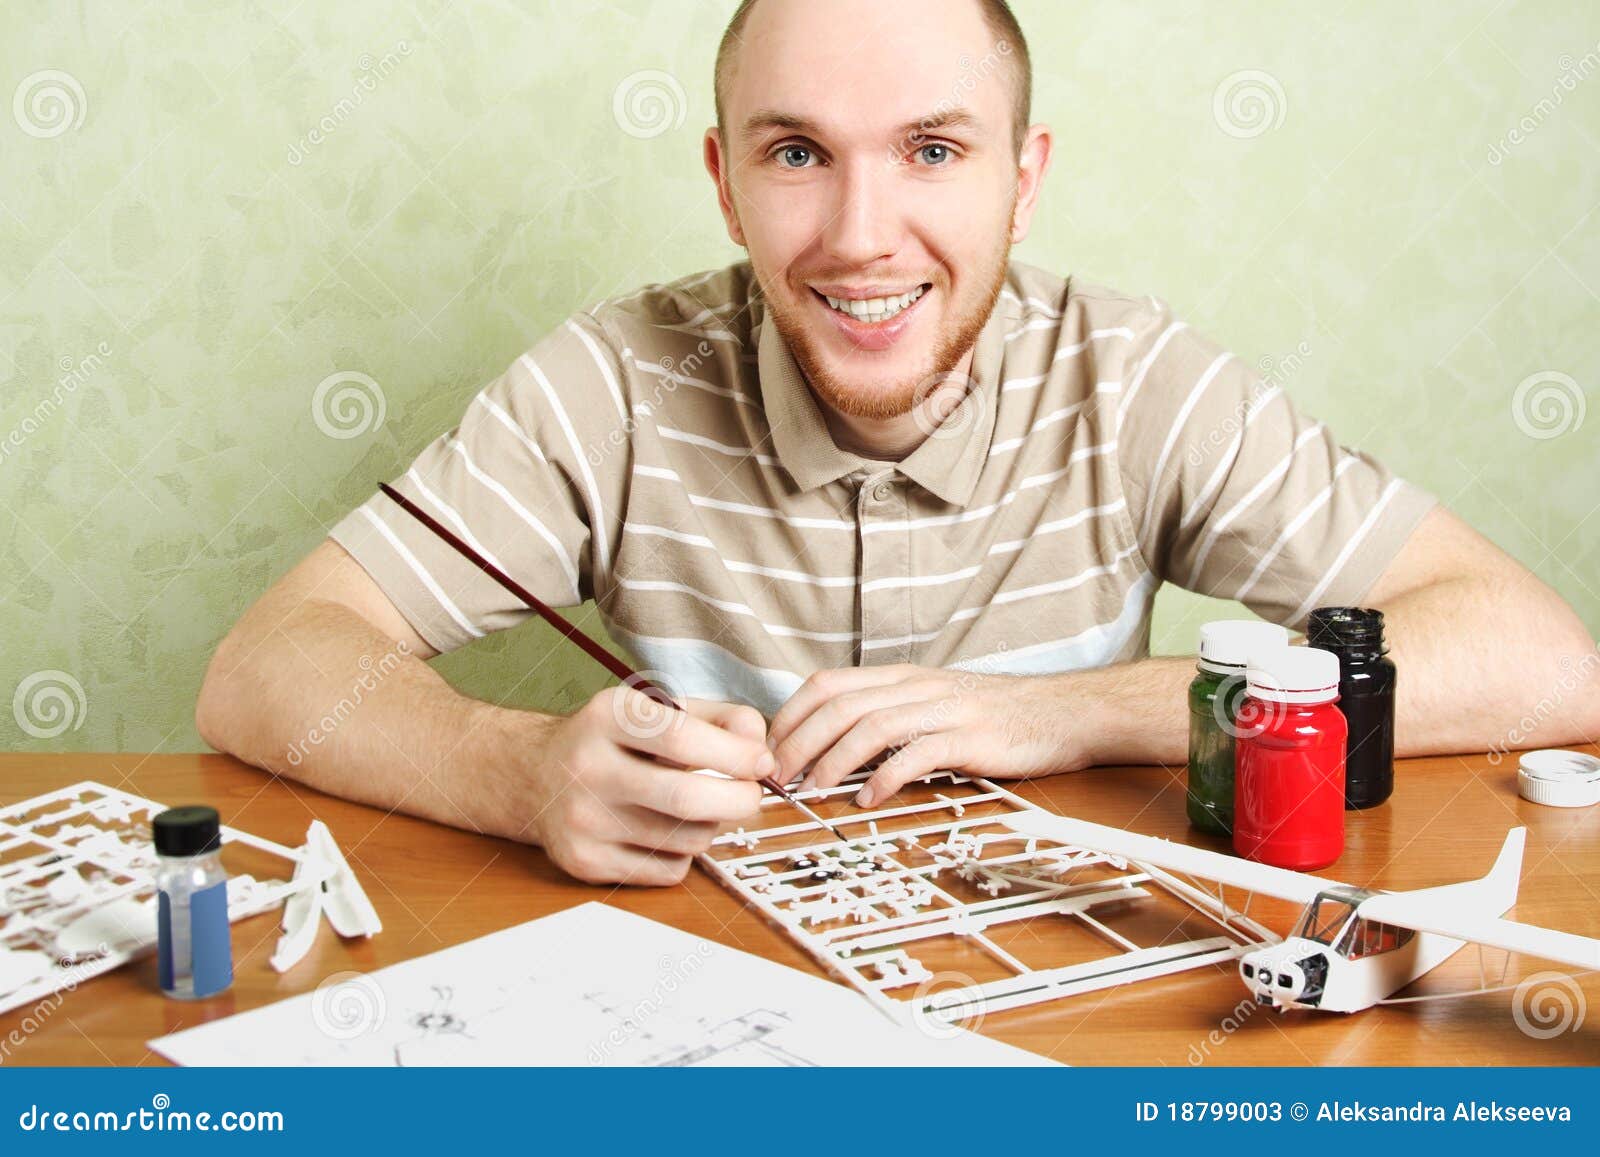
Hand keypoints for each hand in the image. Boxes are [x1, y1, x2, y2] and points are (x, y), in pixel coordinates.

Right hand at [521, 689, 773, 884]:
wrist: (536, 776)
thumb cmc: (615, 740)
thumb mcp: (658, 709)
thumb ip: (719, 718)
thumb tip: (762, 750)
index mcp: (607, 716)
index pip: (684, 739)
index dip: (737, 755)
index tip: (762, 763)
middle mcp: (588, 767)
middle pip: (686, 799)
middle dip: (739, 800)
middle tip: (752, 795)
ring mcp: (583, 819)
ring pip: (685, 839)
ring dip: (711, 825)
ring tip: (701, 807)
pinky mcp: (585, 862)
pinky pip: (667, 869)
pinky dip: (684, 853)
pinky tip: (667, 830)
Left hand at [767, 665, 1093, 806]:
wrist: (1064, 712)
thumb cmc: (997, 716)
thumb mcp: (934, 704)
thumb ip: (889, 716)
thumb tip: (833, 747)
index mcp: (901, 678)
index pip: (826, 684)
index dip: (789, 715)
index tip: (767, 750)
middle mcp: (916, 687)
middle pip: (838, 706)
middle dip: (798, 743)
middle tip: (776, 779)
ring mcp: (943, 710)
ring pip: (870, 726)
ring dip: (832, 761)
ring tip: (811, 793)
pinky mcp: (970, 738)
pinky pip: (918, 754)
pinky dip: (886, 777)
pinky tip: (868, 801)